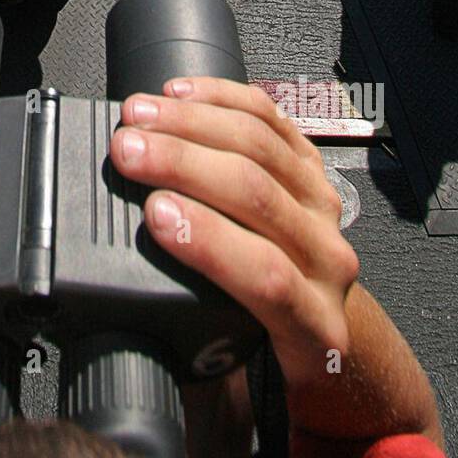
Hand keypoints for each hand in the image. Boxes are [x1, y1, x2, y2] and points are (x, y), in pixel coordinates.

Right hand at [109, 77, 358, 390]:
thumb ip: (197, 352)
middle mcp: (326, 257)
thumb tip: (129, 324)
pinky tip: (181, 94)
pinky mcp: (311, 163)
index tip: (155, 215)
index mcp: (312, 320)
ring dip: (191, 123)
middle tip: (129, 152)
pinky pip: (269, 117)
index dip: (208, 240)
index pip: (265, 274)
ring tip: (139, 118)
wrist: (328, 324)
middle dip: (183, 165)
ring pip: (261, 146)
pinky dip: (220, 98)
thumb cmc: (277, 340)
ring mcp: (321, 204)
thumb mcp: (243, 363)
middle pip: (257, 194)